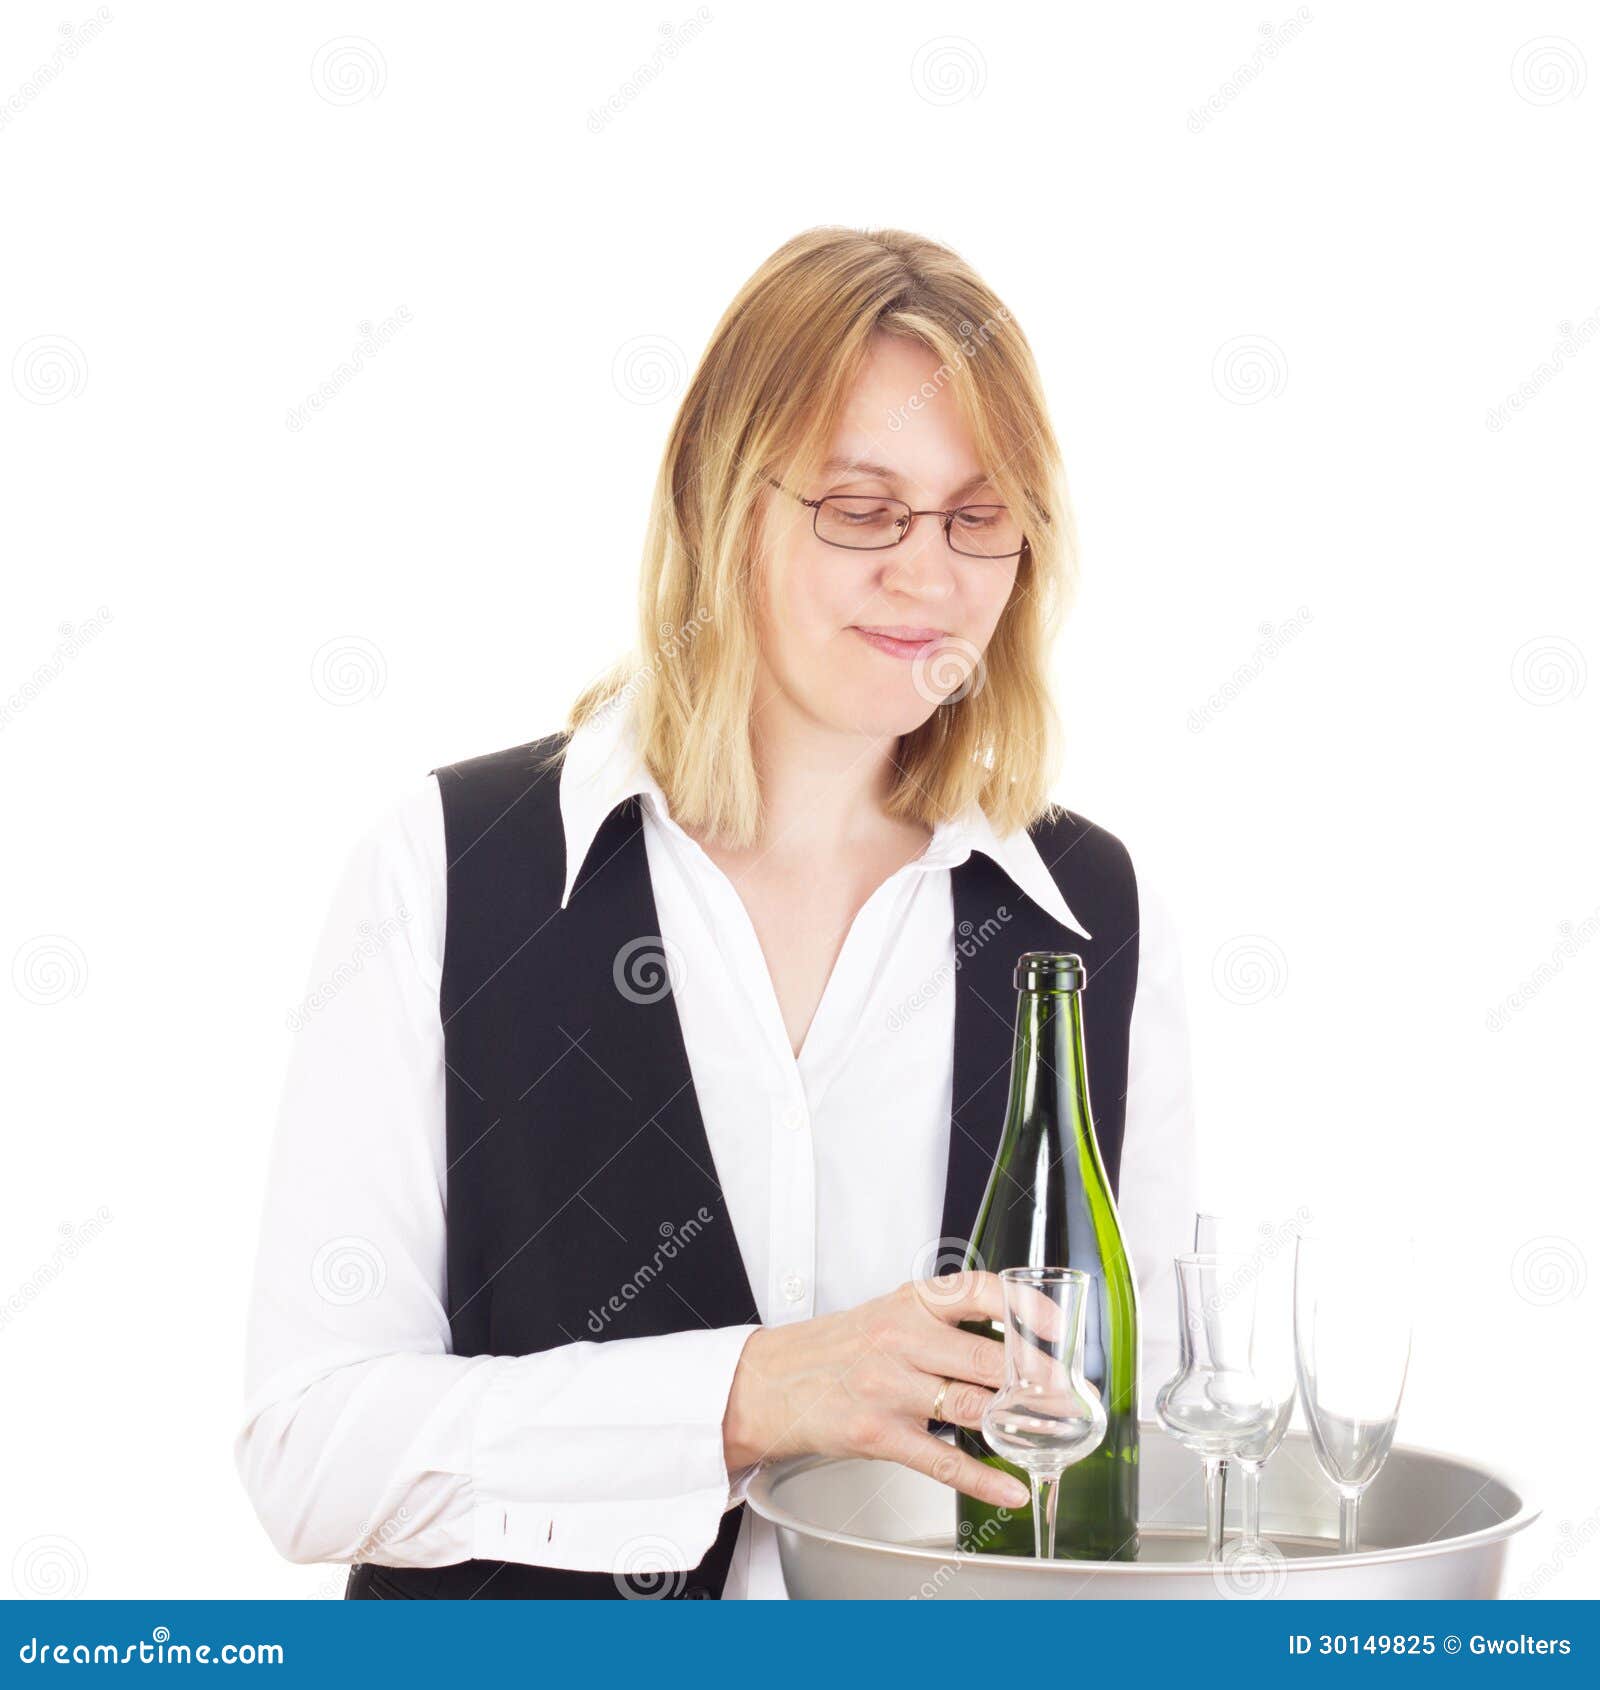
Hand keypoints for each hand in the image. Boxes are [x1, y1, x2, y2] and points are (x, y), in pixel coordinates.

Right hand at [721, 1273, 1029, 1508]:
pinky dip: (982, 1478)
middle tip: (1070, 1393)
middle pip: (985, 1358)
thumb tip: (1011, 1340)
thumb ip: (942, 1322)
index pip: (977, 1291)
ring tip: (1055, 1434)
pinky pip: (941, 1458)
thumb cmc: (834, 1350)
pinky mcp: (877, 1433)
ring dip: (1020, 1424)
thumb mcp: (887, 1315)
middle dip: (1037, 1380)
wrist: (767, 1382)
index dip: (1024, 1307)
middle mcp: (900, 1338)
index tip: (1056, 1325)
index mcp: (909, 1302)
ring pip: (970, 1405)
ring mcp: (888, 1387)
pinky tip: (1009, 1488)